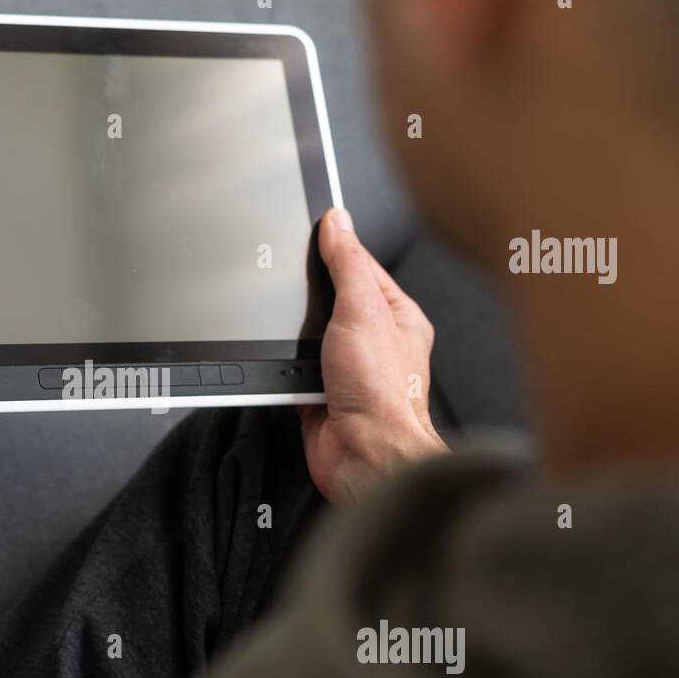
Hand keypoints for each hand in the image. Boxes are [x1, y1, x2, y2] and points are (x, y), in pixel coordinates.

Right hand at [300, 207, 446, 503]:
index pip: (361, 266)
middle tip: (292, 286)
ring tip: (300, 341)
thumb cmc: (383, 394)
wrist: (366, 456)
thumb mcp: (363, 310)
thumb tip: (337, 221)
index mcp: (396, 316)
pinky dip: (282, 370)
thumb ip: (347, 263)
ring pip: (305, 336)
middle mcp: (373, 342)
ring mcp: (344, 369)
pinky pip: (289, 370)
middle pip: (328, 299)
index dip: (334, 248)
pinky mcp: (318, 394)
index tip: (308, 231)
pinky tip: (287, 370)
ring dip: (293, 339)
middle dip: (307, 297)